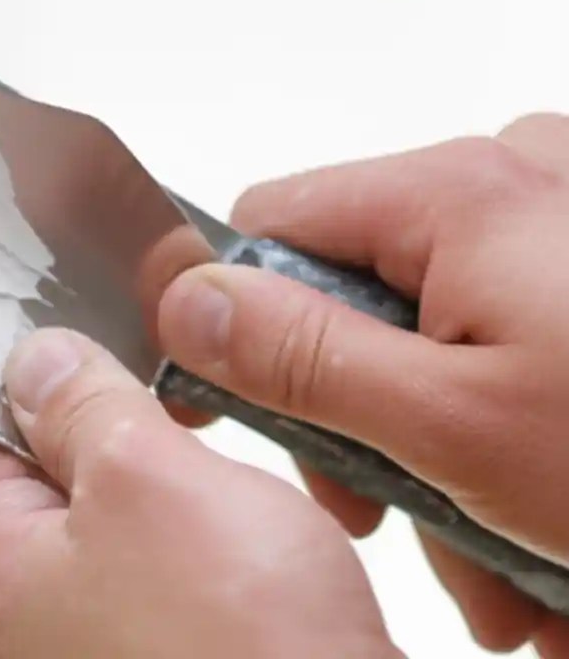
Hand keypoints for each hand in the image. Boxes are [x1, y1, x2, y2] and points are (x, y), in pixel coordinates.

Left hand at [0, 329, 401, 657]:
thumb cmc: (240, 651)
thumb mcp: (144, 479)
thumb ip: (83, 410)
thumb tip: (41, 363)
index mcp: (3, 576)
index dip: (21, 385)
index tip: (69, 346)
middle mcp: (44, 624)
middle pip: (49, 488)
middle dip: (106, 429)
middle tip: (157, 393)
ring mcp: (112, 647)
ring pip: (124, 528)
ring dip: (168, 479)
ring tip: (213, 456)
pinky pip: (180, 574)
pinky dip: (210, 535)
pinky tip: (251, 526)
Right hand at [156, 113, 568, 654]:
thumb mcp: (450, 427)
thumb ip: (299, 356)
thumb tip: (189, 300)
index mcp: (462, 193)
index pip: (271, 221)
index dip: (232, 314)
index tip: (236, 407)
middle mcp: (516, 179)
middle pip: (353, 284)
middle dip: (354, 412)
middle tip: (374, 506)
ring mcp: (566, 221)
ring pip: (429, 326)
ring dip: (432, 441)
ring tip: (483, 542)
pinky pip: (503, 328)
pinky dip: (498, 418)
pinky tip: (530, 502)